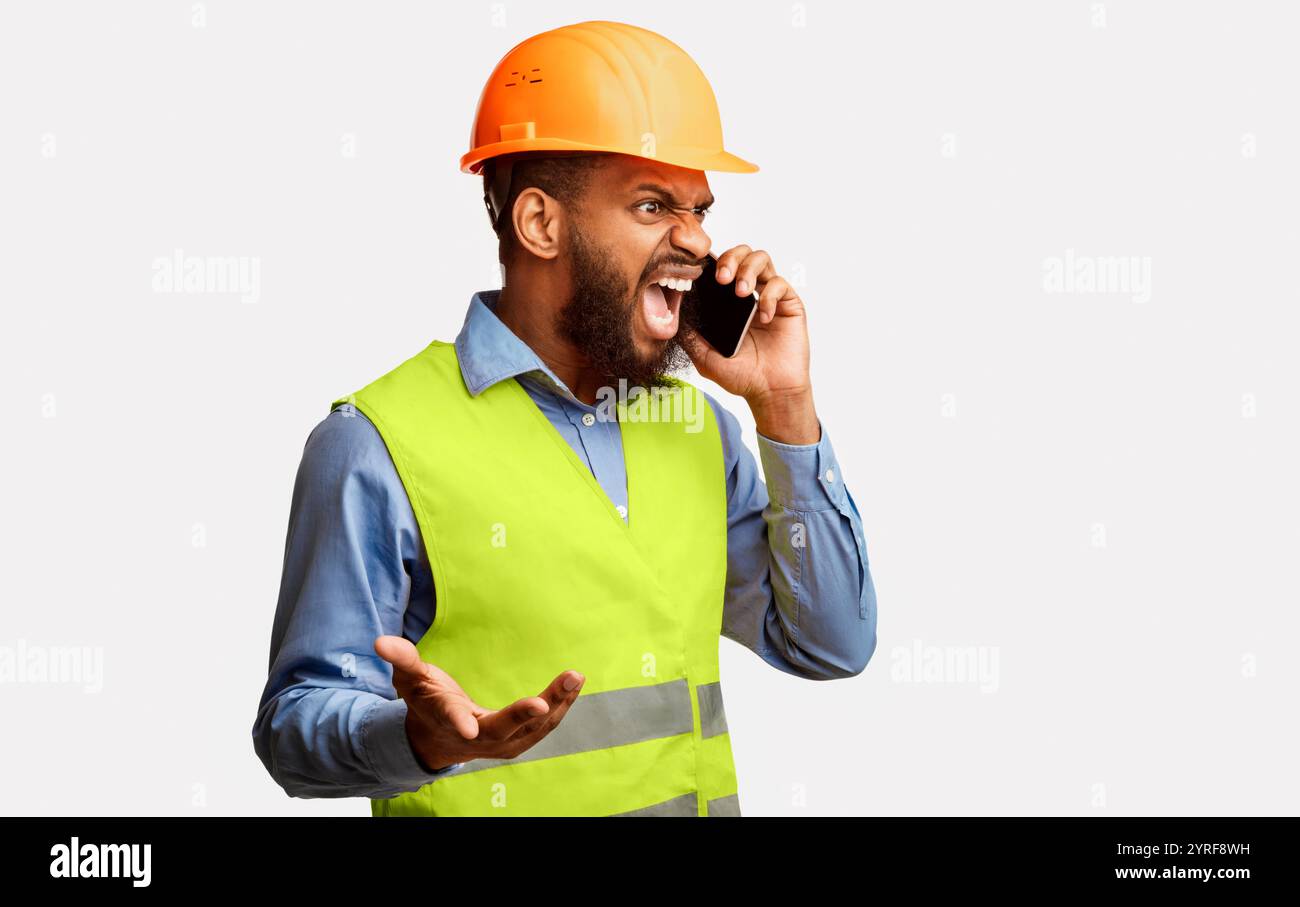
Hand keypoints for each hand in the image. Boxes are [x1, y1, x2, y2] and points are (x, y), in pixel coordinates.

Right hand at [374, 635, 584, 771]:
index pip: (451, 721)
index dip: (458, 723)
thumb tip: (380, 641)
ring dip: (555, 706)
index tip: (468, 728)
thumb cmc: (425, 702)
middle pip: (501, 731)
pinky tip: (574, 684)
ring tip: (574, 678)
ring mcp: (500, 743)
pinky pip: (544, 726)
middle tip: (544, 701)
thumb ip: (402, 659)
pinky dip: (561, 706)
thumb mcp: (410, 678)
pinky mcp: (518, 740)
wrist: (437, 738)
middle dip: (522, 716)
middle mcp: (475, 737)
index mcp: (446, 719)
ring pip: (531, 730)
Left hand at [679, 245, 819, 443]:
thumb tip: (672, 312)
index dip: (711, 262)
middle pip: (742, 253)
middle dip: (730, 258)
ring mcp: (769, 297)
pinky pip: (780, 284)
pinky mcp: (788, 304)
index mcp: (728, 302)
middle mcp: (749, 294)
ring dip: (748, 269)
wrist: (770, 392)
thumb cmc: (741, 376)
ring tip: (741, 292)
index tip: (700, 273)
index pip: (720, 267)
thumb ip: (689, 335)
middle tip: (722, 278)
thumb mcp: (704, 357)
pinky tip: (763, 317)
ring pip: (762, 259)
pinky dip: (769, 296)